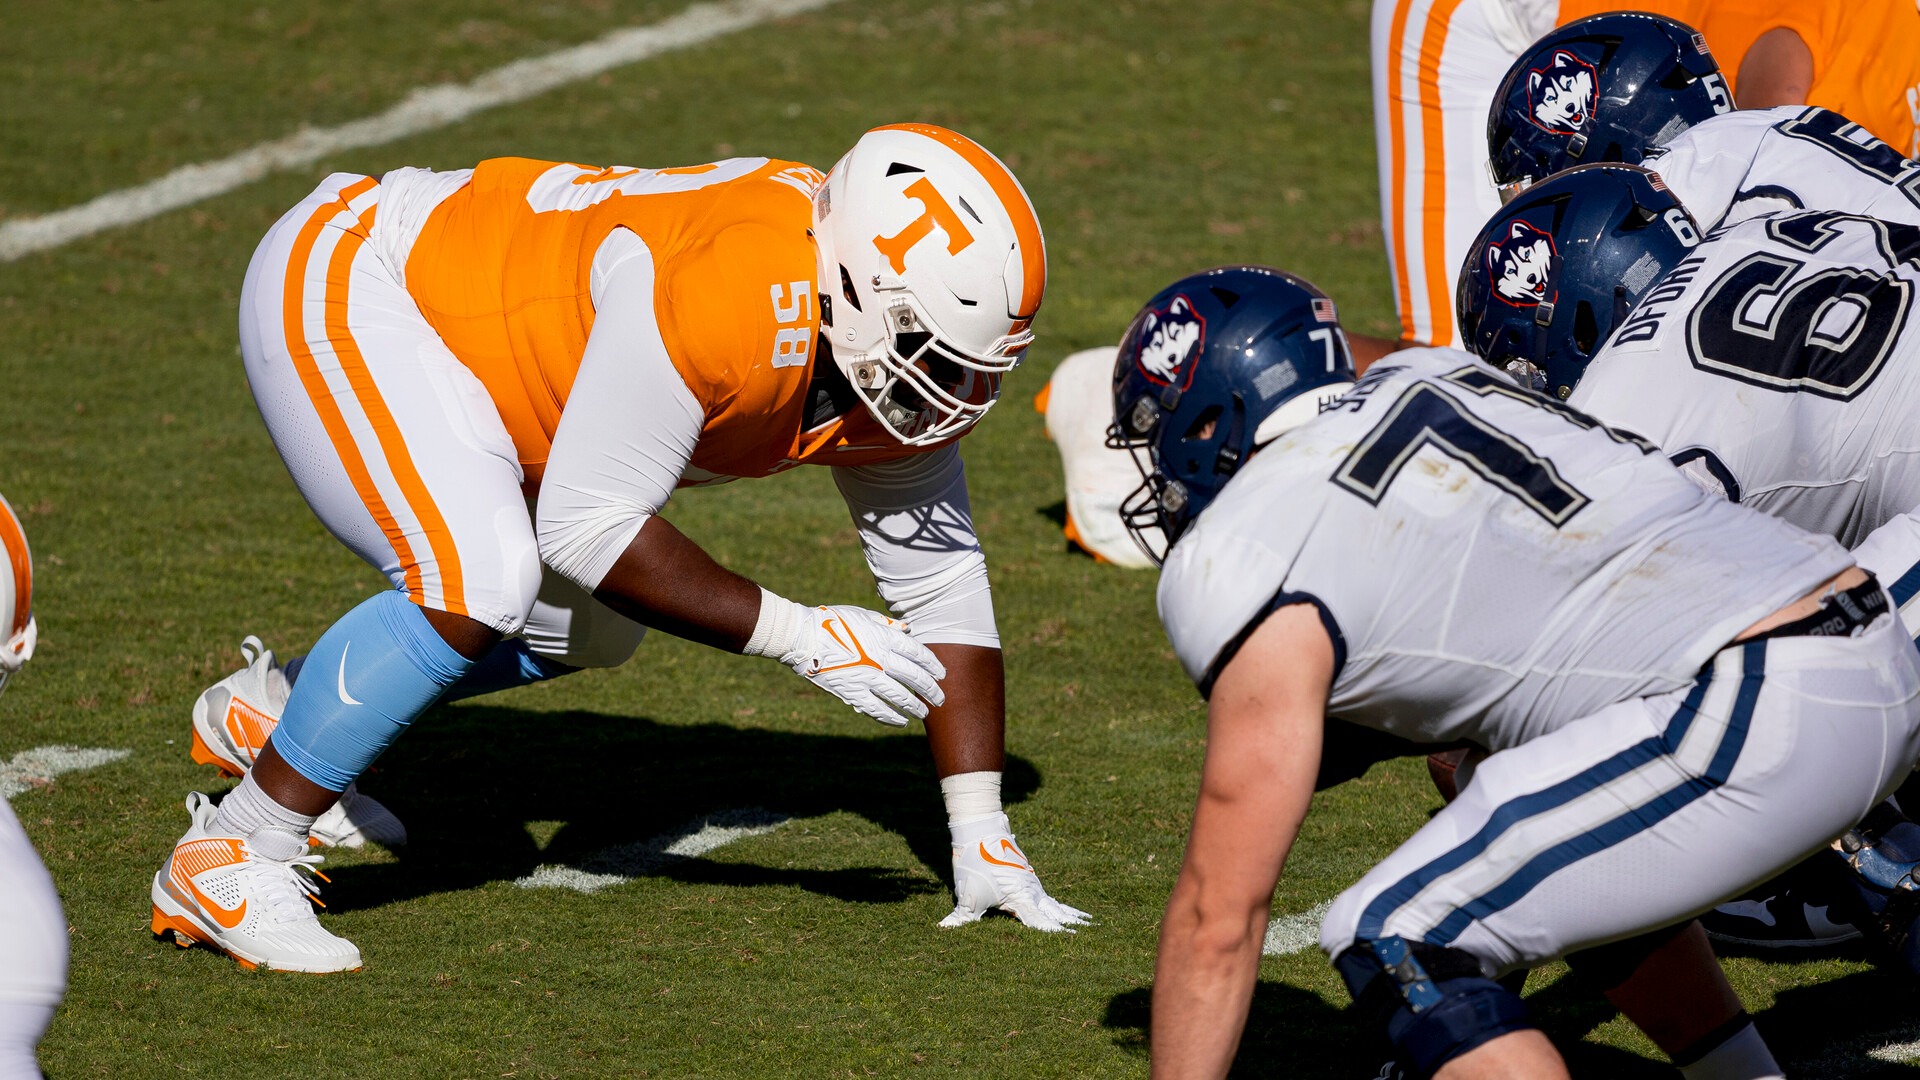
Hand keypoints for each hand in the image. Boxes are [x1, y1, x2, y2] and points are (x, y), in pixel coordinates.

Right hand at [781, 605, 946, 726]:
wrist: (802, 637)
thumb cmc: (831, 622)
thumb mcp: (862, 615)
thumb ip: (886, 625)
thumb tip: (907, 629)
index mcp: (883, 638)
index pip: (917, 653)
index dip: (932, 665)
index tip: (941, 674)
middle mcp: (879, 659)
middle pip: (913, 677)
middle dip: (930, 689)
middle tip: (940, 699)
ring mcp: (866, 677)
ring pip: (899, 696)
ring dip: (915, 706)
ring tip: (925, 712)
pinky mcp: (851, 692)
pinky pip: (875, 708)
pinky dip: (890, 716)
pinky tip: (901, 721)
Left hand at [940, 813, 1090, 932]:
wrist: (980, 829)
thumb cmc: (973, 863)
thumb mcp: (966, 894)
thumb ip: (960, 917)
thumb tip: (942, 929)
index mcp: (1021, 898)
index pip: (1042, 923)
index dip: (1057, 934)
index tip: (1075, 942)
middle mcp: (1032, 891)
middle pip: (1056, 913)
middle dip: (1072, 925)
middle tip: (1093, 934)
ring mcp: (1032, 882)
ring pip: (1055, 903)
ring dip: (1070, 914)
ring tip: (1088, 922)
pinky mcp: (1027, 876)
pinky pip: (1048, 895)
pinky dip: (1059, 904)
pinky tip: (1063, 909)